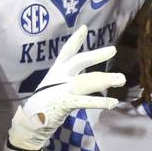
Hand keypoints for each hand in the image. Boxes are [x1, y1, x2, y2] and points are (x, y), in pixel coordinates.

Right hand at [7, 36, 122, 150]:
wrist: (30, 121)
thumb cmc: (46, 104)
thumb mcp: (58, 88)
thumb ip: (75, 82)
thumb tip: (98, 79)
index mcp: (56, 72)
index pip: (67, 52)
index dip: (75, 40)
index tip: (84, 28)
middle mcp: (58, 77)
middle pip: (78, 62)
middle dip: (96, 55)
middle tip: (113, 50)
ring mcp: (61, 90)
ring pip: (85, 81)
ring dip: (104, 79)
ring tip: (121, 78)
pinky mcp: (64, 103)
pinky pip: (84, 101)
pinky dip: (99, 101)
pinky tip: (112, 102)